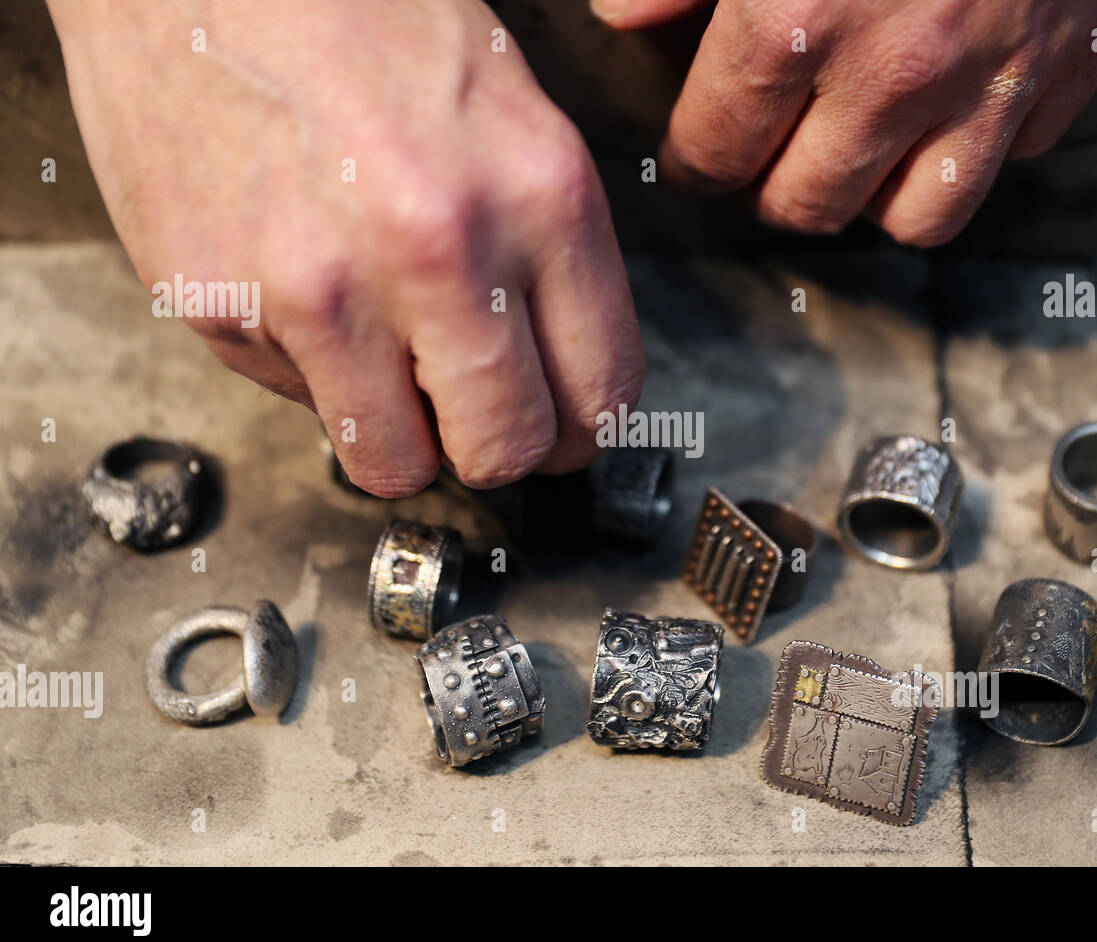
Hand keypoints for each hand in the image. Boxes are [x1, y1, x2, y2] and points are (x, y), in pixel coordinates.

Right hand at [49, 0, 642, 494]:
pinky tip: (307, 296)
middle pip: (503, 451)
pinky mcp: (221, 307)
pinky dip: (314, 377)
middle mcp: (438, 251)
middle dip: (497, 446)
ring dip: (404, 435)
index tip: (561, 428)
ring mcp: (320, 288)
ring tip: (391, 371)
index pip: (599, 395)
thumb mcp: (509, 106)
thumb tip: (554, 366)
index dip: (581, 431)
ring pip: (397, 465)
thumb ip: (546, 248)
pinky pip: (300, 404)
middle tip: (478, 417)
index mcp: (538, 195)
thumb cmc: (356, 8)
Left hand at [594, 0, 1096, 244]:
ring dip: (875, 197)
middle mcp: (894, 70)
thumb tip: (625, 15)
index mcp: (796, 15)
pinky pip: (1011, 159)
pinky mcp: (1067, 68)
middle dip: (773, 187)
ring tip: (857, 157)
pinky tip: (953, 104)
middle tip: (767, 155)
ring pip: (916, 219)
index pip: (717, 149)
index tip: (696, 152)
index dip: (695, 157)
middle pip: (807, 204)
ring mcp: (991, 80)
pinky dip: (976, 146)